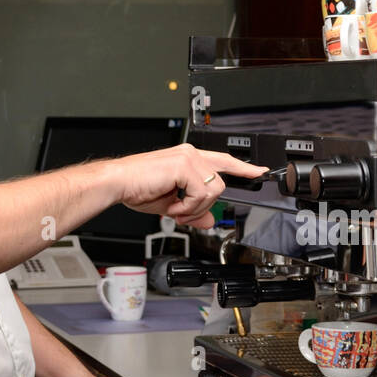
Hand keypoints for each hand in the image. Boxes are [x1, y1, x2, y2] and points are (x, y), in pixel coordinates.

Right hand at [117, 143, 266, 227]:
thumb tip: (209, 221)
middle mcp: (191, 154)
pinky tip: (173, 206)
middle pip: (220, 184)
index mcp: (188, 158)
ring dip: (194, 208)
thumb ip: (194, 211)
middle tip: (182, 213)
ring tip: (174, 209)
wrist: (117, 183)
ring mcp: (189, 158)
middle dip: (204, 206)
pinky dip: (188, 207)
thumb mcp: (172, 205)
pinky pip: (201, 194)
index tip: (259, 172)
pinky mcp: (184, 165)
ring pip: (213, 191)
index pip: (223, 161)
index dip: (243, 168)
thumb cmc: (136, 188)